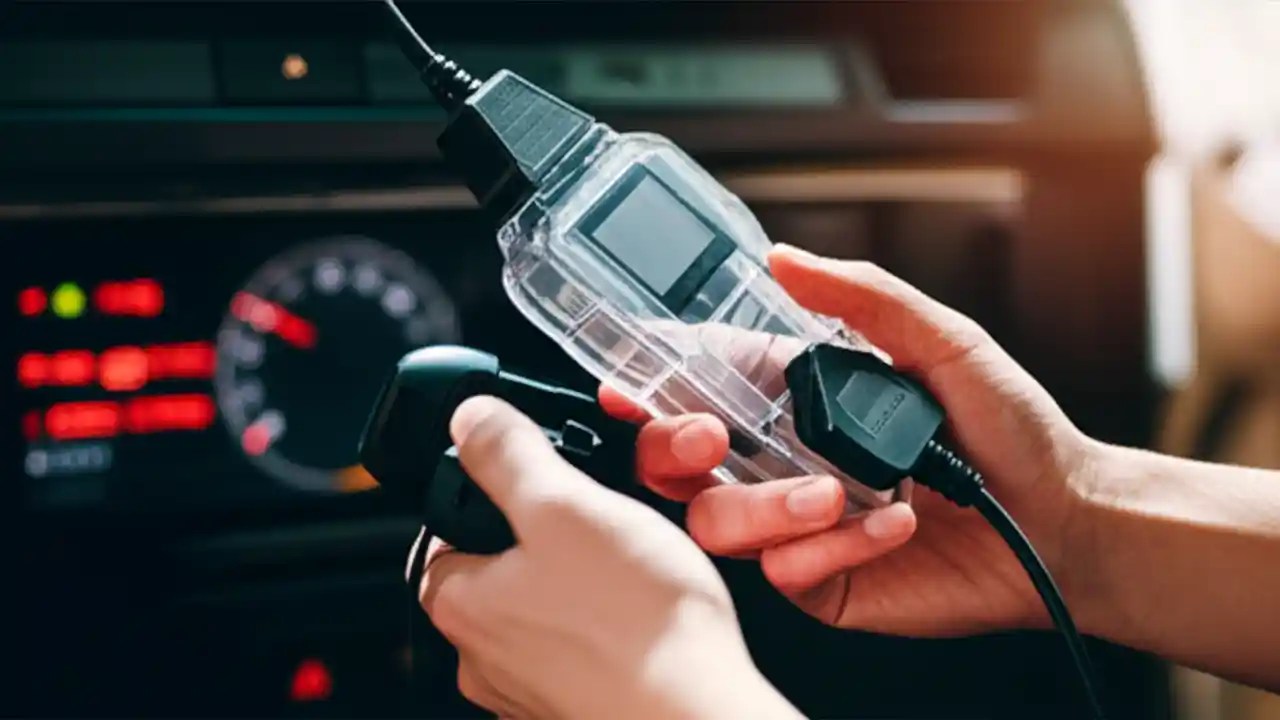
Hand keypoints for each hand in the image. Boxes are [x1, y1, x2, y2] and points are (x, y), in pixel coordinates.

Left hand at [412, 396, 801, 719]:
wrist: (699, 718)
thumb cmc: (635, 625)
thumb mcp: (565, 505)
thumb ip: (508, 455)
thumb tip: (468, 419)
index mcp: (461, 604)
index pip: (449, 529)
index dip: (496, 493)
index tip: (542, 483)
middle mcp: (485, 659)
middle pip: (505, 570)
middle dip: (553, 539)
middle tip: (603, 521)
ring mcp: (533, 693)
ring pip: (551, 611)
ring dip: (588, 585)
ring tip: (636, 568)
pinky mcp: (581, 709)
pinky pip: (589, 652)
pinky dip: (614, 631)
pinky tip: (650, 618)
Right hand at [600, 244, 1102, 637]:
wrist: (1065, 522)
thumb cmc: (1013, 431)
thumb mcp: (943, 341)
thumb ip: (861, 297)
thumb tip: (784, 258)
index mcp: (801, 397)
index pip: (705, 381)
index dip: (656, 378)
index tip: (628, 377)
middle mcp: (786, 460)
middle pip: (681, 457)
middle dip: (674, 446)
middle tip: (708, 437)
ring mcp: (797, 524)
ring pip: (715, 519)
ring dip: (762, 507)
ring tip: (837, 496)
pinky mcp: (822, 580)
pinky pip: (781, 571)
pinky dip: (826, 550)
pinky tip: (886, 530)